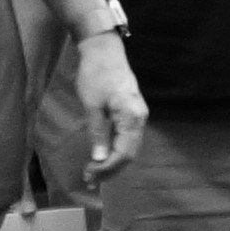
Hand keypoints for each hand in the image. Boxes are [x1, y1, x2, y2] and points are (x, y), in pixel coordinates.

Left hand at [65, 27, 146, 177]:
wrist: (104, 51)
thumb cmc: (96, 76)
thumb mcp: (92, 106)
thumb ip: (97, 133)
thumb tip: (98, 159)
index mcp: (131, 118)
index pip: (124, 153)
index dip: (107, 168)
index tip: (89, 176)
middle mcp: (139, 119)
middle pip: (129, 153)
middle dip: (111, 169)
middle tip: (90, 179)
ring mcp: (138, 115)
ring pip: (129, 147)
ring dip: (113, 161)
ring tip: (94, 172)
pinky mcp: (131, 112)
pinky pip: (127, 138)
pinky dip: (115, 149)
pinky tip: (103, 155)